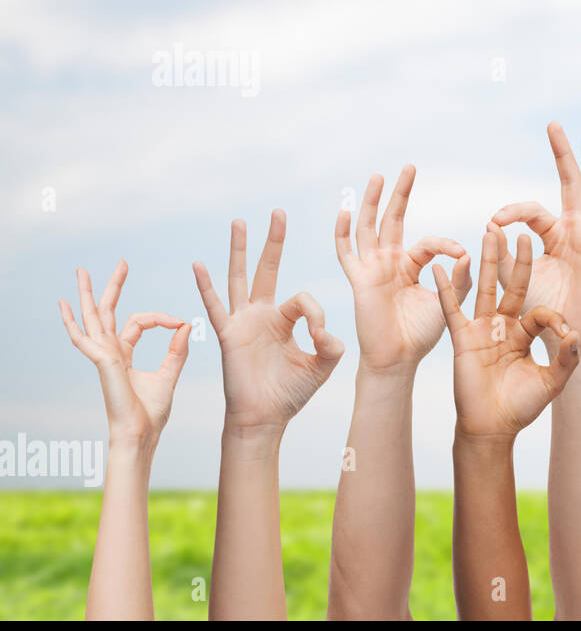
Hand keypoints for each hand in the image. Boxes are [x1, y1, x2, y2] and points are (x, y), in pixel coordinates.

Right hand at [59, 261, 190, 445]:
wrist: (141, 435)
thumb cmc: (151, 414)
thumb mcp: (169, 376)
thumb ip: (176, 351)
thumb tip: (186, 326)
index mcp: (124, 355)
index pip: (138, 323)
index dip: (160, 318)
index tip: (179, 321)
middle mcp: (110, 353)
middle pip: (107, 312)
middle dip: (112, 287)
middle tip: (121, 263)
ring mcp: (103, 357)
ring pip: (92, 319)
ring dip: (86, 295)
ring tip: (81, 272)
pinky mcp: (103, 363)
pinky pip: (85, 339)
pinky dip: (73, 323)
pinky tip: (64, 307)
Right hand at [194, 210, 343, 429]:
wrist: (265, 417)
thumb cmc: (291, 393)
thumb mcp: (322, 365)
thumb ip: (331, 345)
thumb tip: (325, 331)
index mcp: (286, 319)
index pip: (303, 299)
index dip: (315, 315)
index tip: (320, 336)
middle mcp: (263, 314)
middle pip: (268, 268)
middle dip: (274, 241)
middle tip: (279, 212)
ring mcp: (243, 321)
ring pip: (240, 278)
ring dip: (240, 250)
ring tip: (240, 222)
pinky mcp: (228, 335)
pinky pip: (215, 307)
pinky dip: (207, 286)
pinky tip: (199, 264)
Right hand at [336, 165, 470, 373]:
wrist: (399, 360)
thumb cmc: (421, 335)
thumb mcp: (447, 302)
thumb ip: (459, 279)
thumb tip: (469, 252)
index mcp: (411, 266)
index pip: (428, 243)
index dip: (446, 244)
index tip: (464, 254)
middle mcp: (390, 262)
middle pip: (393, 220)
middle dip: (401, 194)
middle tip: (410, 167)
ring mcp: (372, 269)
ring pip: (369, 228)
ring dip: (373, 202)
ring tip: (379, 177)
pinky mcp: (359, 280)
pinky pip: (347, 254)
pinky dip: (343, 234)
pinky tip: (344, 212)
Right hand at [434, 231, 579, 439]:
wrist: (492, 427)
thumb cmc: (521, 407)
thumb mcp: (551, 383)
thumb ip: (566, 360)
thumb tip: (576, 334)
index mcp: (525, 334)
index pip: (540, 313)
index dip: (553, 319)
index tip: (565, 331)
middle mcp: (503, 326)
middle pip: (512, 287)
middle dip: (518, 262)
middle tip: (523, 233)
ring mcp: (481, 329)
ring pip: (484, 288)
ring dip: (486, 262)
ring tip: (490, 232)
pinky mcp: (462, 337)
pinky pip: (453, 309)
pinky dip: (446, 289)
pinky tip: (440, 268)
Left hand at [489, 123, 580, 351]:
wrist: (567, 334)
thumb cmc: (541, 309)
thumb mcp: (515, 277)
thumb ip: (503, 254)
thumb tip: (489, 226)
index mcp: (552, 234)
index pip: (534, 209)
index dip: (513, 211)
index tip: (494, 221)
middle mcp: (576, 229)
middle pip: (571, 183)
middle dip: (563, 154)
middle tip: (553, 125)